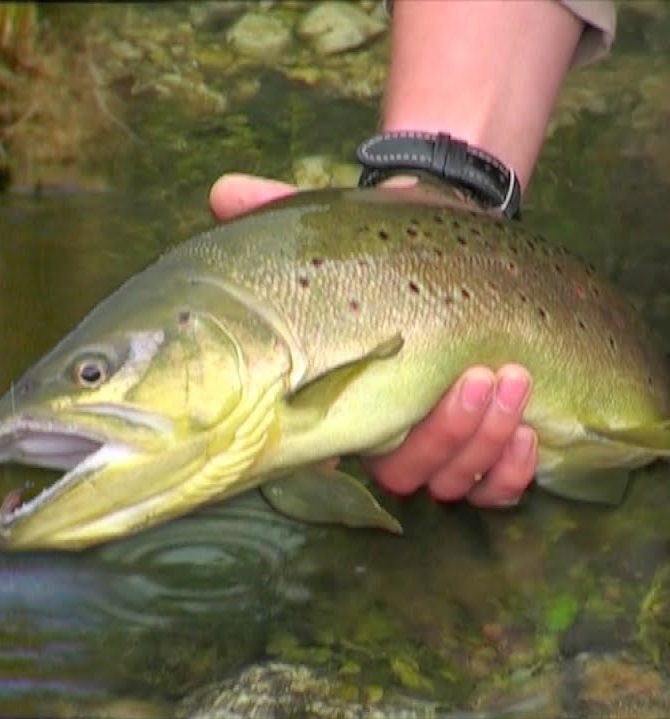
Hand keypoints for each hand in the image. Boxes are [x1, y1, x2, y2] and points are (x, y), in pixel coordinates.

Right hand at [209, 172, 537, 507]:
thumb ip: (275, 210)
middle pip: (406, 475)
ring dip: (485, 442)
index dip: (348, 447)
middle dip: (446, 434)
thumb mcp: (333, 225)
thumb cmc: (386, 243)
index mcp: (339, 401)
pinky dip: (511, 471)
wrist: (457, 237)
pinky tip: (529, 429)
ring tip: (512, 378)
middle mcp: (385, 437)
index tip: (376, 416)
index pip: (330, 450)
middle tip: (476, 376)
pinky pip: (497, 491)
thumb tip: (222, 192)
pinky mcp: (488, 446)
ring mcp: (438, 448)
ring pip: (454, 483)